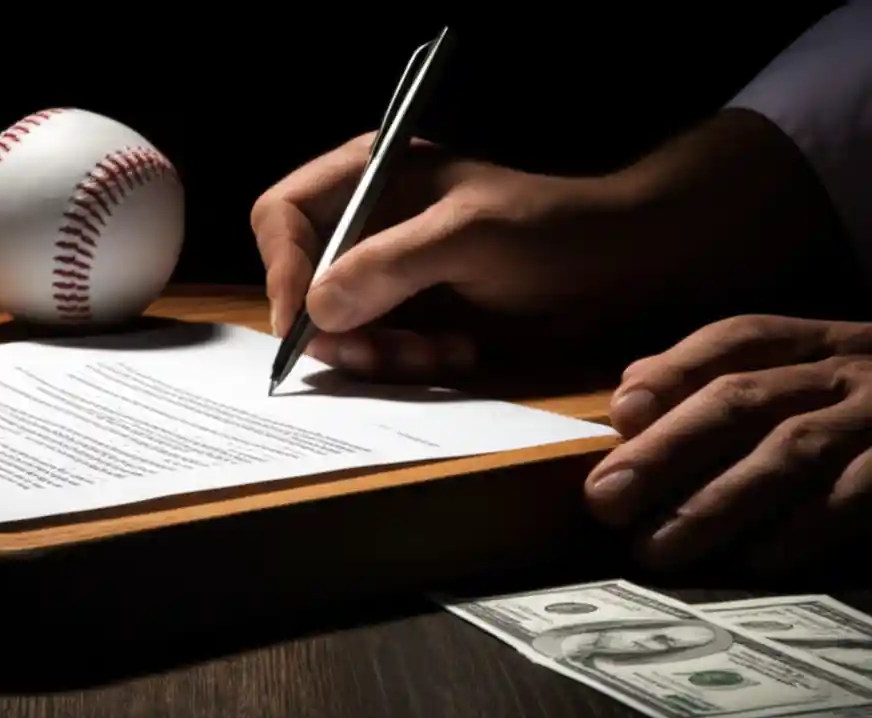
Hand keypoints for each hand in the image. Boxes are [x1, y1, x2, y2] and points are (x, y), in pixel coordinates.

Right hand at [250, 110, 860, 383]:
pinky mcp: (407, 310)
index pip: (282, 213)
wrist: (619, 265)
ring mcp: (383, 269)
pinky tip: (456, 351)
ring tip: (439, 352)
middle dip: (337, 325)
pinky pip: (372, 348)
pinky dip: (403, 361)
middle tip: (382, 355)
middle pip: (300, 279)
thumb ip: (391, 264)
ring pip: (334, 326)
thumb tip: (317, 309)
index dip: (280, 266)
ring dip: (377, 352)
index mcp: (367, 174)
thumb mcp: (470, 236)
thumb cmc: (551, 229)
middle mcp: (364, 221)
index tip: (305, 322)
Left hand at [585, 314, 871, 574]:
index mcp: (821, 342)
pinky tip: (756, 560)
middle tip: (605, 500)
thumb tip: (632, 393)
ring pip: (790, 450)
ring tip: (658, 547)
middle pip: (743, 398)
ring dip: (716, 502)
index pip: (737, 339)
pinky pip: (859, 495)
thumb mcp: (819, 376)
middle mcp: (852, 368)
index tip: (620, 411)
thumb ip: (733, 379)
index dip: (674, 371)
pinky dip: (804, 528)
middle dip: (667, 450)